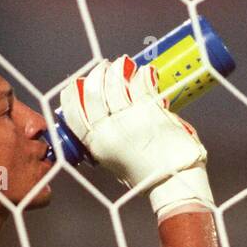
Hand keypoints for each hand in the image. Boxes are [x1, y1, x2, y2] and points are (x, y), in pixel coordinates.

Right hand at [60, 56, 214, 220]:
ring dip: (118, 70)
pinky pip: (141, 85)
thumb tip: (105, 116)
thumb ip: (106, 138)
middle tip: (103, 67)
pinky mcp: (150, 112)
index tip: (78, 82)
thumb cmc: (147, 175)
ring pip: (116, 84)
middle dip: (97, 75)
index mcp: (96, 144)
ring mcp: (129, 119)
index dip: (73, 93)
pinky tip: (145, 72)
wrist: (174, 183)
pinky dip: (142, 75)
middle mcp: (108, 130)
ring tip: (123, 64)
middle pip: (93, 93)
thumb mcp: (114, 160)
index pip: (72, 112)